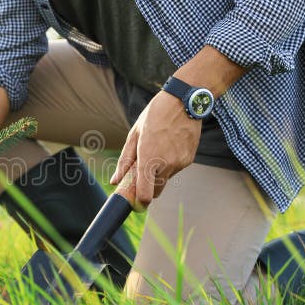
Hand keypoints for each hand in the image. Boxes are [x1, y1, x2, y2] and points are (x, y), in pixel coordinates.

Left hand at [110, 90, 200, 206]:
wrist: (184, 102)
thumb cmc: (155, 115)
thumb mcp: (134, 135)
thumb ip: (124, 161)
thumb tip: (115, 181)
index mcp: (149, 158)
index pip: (145, 195)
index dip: (139, 202)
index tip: (134, 201)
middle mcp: (166, 164)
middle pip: (155, 192)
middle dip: (147, 188)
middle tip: (141, 174)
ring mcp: (180, 163)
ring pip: (165, 179)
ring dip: (158, 173)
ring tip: (156, 149)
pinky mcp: (189, 160)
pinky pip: (175, 169)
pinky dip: (169, 164)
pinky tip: (168, 146)